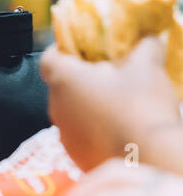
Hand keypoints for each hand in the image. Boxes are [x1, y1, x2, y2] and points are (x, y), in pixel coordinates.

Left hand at [40, 38, 181, 171]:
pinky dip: (95, 130)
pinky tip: (119, 128)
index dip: (62, 50)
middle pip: (62, 85)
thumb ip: (144, 47)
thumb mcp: (147, 67)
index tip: (78, 48)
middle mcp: (55, 107)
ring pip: (72, 112)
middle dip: (83, 79)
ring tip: (119, 104)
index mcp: (63, 80)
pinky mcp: (76, 156)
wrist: (148, 157)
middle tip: (110, 75)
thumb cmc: (140, 108)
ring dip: (89, 106)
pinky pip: (81, 136)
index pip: (48, 58)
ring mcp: (64, 134)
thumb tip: (149, 38)